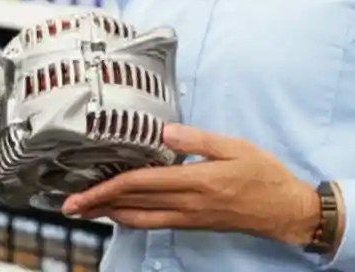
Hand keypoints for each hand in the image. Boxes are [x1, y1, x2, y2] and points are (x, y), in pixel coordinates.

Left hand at [60, 124, 320, 245]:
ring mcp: (189, 217)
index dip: (108, 187)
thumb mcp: (236, 148)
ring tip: (87, 211)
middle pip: (133, 205)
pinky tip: (122, 213)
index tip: (83, 191)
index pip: (141, 184)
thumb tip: (165, 130)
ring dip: (110, 215)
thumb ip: (199, 140)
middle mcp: (188, 204)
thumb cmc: (264, 175)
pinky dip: (132, 218)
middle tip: (70, 205)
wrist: (284, 210)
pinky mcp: (193, 223)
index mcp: (196, 181)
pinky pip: (155, 223)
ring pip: (140, 220)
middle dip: (98, 205)